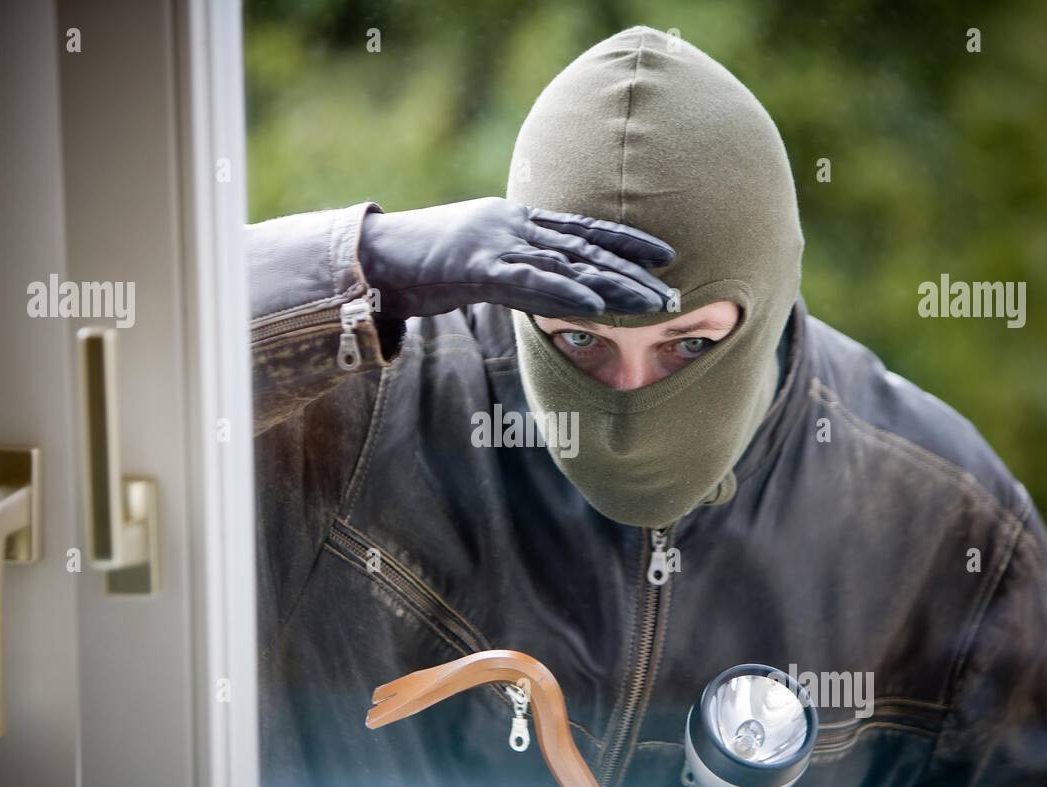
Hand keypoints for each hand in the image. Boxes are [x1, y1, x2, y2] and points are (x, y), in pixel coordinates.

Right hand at [356, 196, 675, 319]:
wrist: (371, 256)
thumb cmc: (420, 265)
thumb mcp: (476, 264)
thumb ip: (512, 274)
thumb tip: (542, 293)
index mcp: (515, 221)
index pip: (582, 230)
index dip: (626, 241)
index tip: (666, 256)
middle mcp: (514, 224)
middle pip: (586, 248)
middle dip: (633, 272)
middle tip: (675, 293)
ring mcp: (497, 241)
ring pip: (568, 262)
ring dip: (614, 285)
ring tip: (652, 303)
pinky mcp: (476, 264)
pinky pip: (529, 280)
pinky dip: (564, 291)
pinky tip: (596, 304)